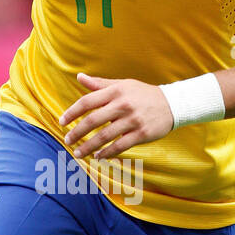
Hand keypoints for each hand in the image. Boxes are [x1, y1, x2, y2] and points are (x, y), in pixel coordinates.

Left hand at [59, 73, 173, 159]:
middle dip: (77, 133)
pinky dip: (107, 153)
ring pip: (104, 136)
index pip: (87, 102)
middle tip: (67, 141)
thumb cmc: (143, 94)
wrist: (173, 104)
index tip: (62, 122)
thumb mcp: (123, 85)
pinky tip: (98, 156)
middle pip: (92, 121)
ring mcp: (132, 120)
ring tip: (78, 153)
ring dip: (88, 147)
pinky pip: (120, 146)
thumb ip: (100, 84)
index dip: (72, 113)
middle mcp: (123, 105)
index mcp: (115, 91)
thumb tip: (80, 77)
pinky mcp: (141, 134)